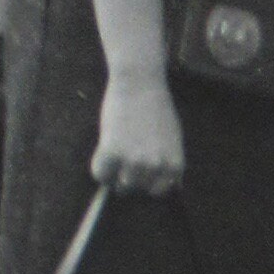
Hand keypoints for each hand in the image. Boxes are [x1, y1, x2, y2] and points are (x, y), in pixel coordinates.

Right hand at [93, 69, 183, 193]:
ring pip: (119, 184)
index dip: (147, 181)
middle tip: (124, 158)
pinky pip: (101, 173)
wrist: (140, 82)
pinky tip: (104, 149)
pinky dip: (99, 166)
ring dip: (114, 173)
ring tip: (114, 153)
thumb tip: (168, 186)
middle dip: (129, 176)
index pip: (158, 191)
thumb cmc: (156, 106)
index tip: (141, 171)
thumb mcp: (173, 138)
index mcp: (174, 165)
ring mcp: (134, 162)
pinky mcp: (112, 153)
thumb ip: (168, 162)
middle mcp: (156, 167)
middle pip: (137, 188)